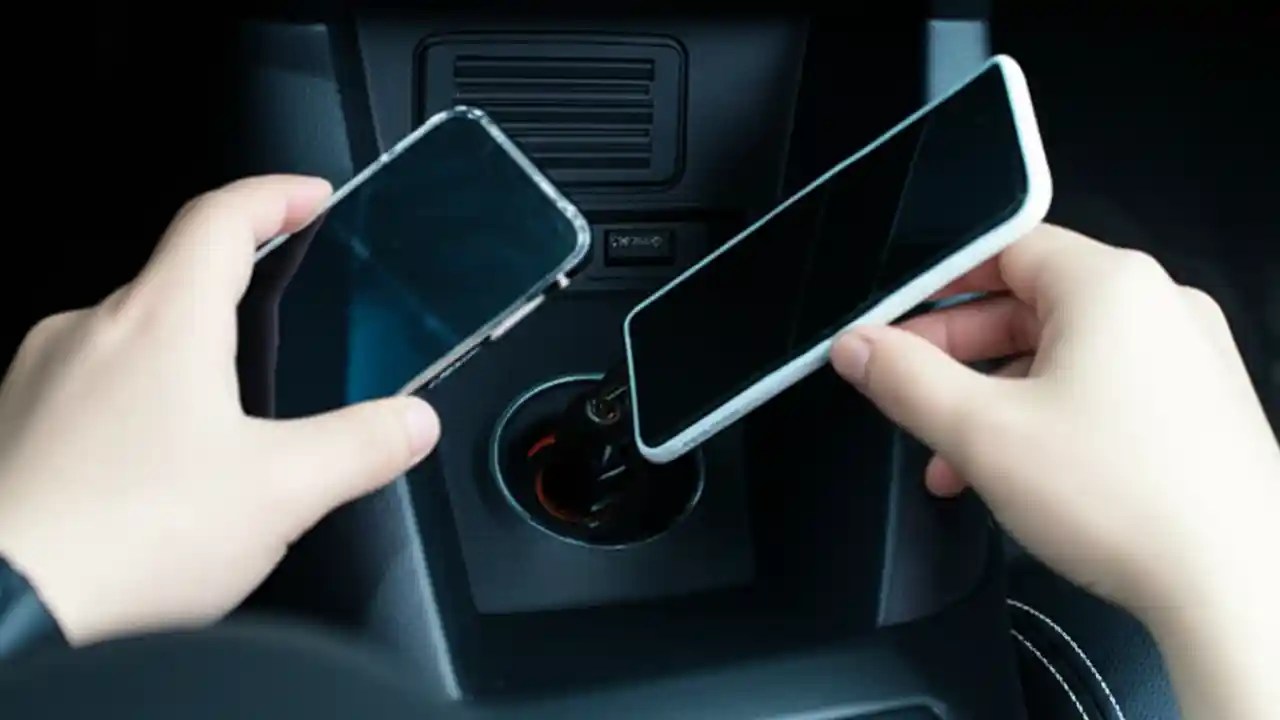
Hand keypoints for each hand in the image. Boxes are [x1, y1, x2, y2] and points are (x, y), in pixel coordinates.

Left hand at [0, 176, 440, 644]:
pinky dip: (131, 405)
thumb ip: (361, 447)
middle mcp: (90, 332)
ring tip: (221, 421)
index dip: (274, 197)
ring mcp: (38, 379)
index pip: (220, 218)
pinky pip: (85, 389)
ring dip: (179, 355)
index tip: (308, 196)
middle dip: (234, 287)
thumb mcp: (281, 492)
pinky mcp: (11, 429)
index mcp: (163, 324)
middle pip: (173, 277)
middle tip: (280, 314)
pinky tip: (153, 470)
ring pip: (128, 337)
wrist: (0, 620)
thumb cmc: (125, 542)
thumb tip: (410, 422)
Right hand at [831, 223, 1278, 717]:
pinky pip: (1099, 389)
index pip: (1002, 248)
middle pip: (1028, 301)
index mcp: (1110, 285)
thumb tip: (857, 346)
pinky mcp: (1193, 408)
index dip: (934, 283)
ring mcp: (1183, 358)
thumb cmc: (1126, 500)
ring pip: (1060, 354)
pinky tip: (1008, 472)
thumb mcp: (981, 432)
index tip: (891, 321)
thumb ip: (906, 378)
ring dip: (993, 395)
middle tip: (907, 387)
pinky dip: (1044, 417)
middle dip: (955, 350)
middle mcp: (1157, 307)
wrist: (1236, 586)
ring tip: (949, 454)